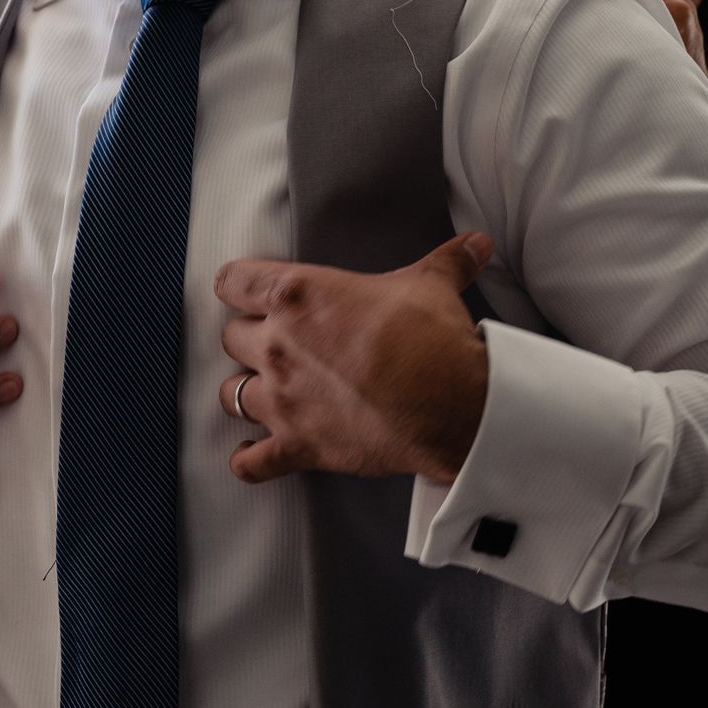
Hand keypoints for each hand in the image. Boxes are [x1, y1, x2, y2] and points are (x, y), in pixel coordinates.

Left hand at [213, 233, 495, 486]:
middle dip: (249, 338)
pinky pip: (252, 461)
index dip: (239, 285)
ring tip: (265, 391)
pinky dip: (249, 460)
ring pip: (231, 394)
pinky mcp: (298, 444)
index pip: (234, 282)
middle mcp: (277, 346)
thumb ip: (446, 261)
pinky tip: (253, 455)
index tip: (246, 289)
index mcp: (296, 296)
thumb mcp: (432, 285)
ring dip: (244, 392)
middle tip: (275, 341)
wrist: (447, 403)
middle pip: (232, 338)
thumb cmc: (429, 339)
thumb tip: (476, 245)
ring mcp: (282, 398)